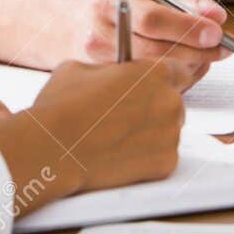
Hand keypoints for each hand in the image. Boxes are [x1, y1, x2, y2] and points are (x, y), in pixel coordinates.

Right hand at [0, 60, 184, 210]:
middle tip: (126, 116)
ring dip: (151, 133)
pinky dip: (147, 157)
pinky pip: (163, 156)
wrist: (54, 150)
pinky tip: (121, 154)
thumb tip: (112, 73)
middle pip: (173, 102)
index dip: (163, 79)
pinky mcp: (166, 163)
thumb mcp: (80, 69)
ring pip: (168, 131)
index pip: (178, 70)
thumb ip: (108, 69)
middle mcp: (169, 101)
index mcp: (154, 72)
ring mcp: (170, 134)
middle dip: (154, 108)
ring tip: (118, 138)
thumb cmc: (63, 107)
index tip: (153, 86)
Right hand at [72, 0, 228, 85]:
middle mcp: (99, 33)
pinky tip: (182, 64)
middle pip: (154, 53)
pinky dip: (174, 79)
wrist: (78, 21)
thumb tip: (216, 16)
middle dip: (195, 52)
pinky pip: (150, 87)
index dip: (187, 28)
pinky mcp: (106, 84)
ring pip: (154, 75)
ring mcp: (100, 63)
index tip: (216, 33)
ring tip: (203, 54)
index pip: (152, 20)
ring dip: (187, 67)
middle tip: (222, 49)